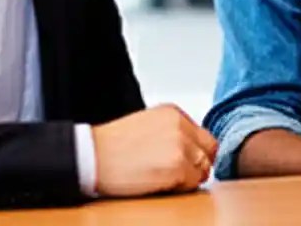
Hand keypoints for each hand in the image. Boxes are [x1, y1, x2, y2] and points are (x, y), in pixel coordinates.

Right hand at [92, 104, 217, 196]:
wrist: (92, 156)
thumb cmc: (112, 146)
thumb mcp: (147, 125)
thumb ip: (172, 132)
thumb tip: (191, 150)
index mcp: (173, 113)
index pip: (203, 136)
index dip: (197, 154)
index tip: (186, 164)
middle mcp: (180, 125)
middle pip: (208, 151)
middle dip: (198, 165)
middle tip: (179, 176)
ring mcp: (180, 145)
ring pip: (203, 168)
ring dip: (189, 178)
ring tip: (165, 179)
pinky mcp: (177, 166)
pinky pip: (192, 182)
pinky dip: (180, 188)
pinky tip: (160, 184)